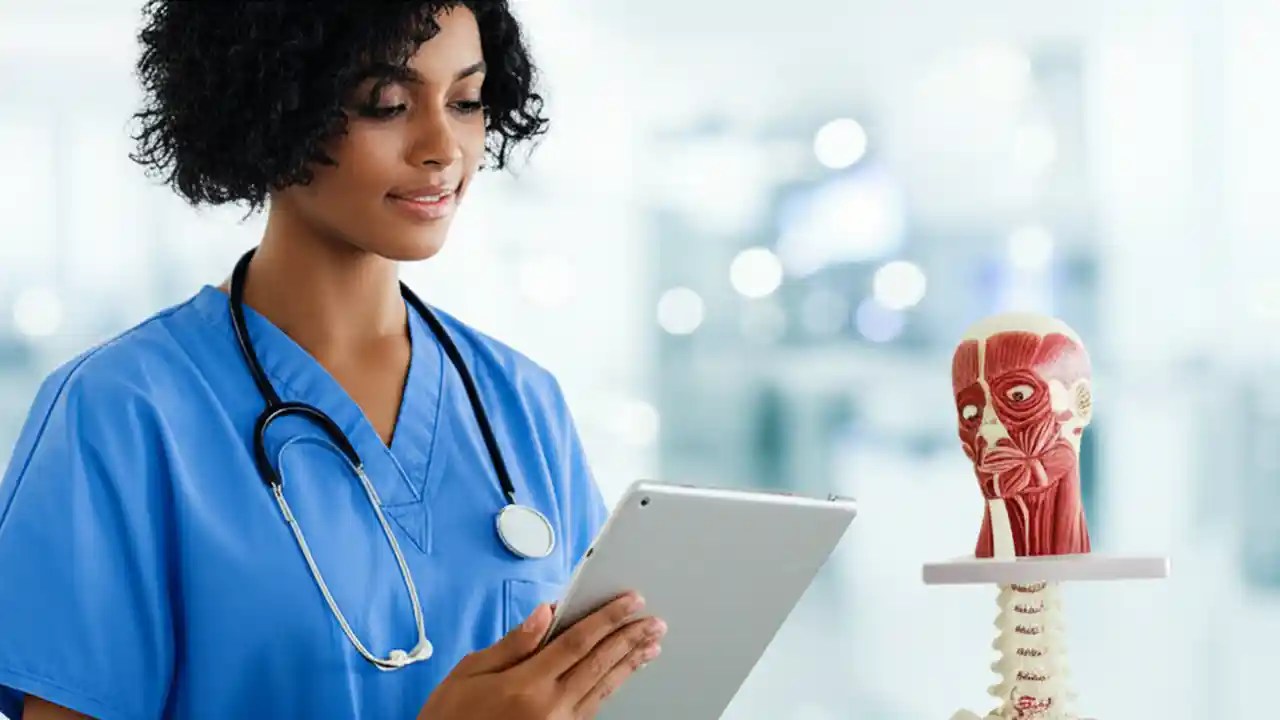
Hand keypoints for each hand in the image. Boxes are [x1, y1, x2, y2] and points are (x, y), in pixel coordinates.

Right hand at [417, 592, 665, 718]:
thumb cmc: (450, 719)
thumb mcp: (469, 674)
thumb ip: (512, 644)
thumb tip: (544, 613)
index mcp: (526, 685)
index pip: (577, 641)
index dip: (608, 618)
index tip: (629, 601)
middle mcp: (549, 707)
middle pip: (599, 663)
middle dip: (629, 638)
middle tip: (653, 621)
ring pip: (604, 687)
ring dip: (630, 662)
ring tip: (651, 644)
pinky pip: (594, 706)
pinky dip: (613, 685)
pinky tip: (623, 673)